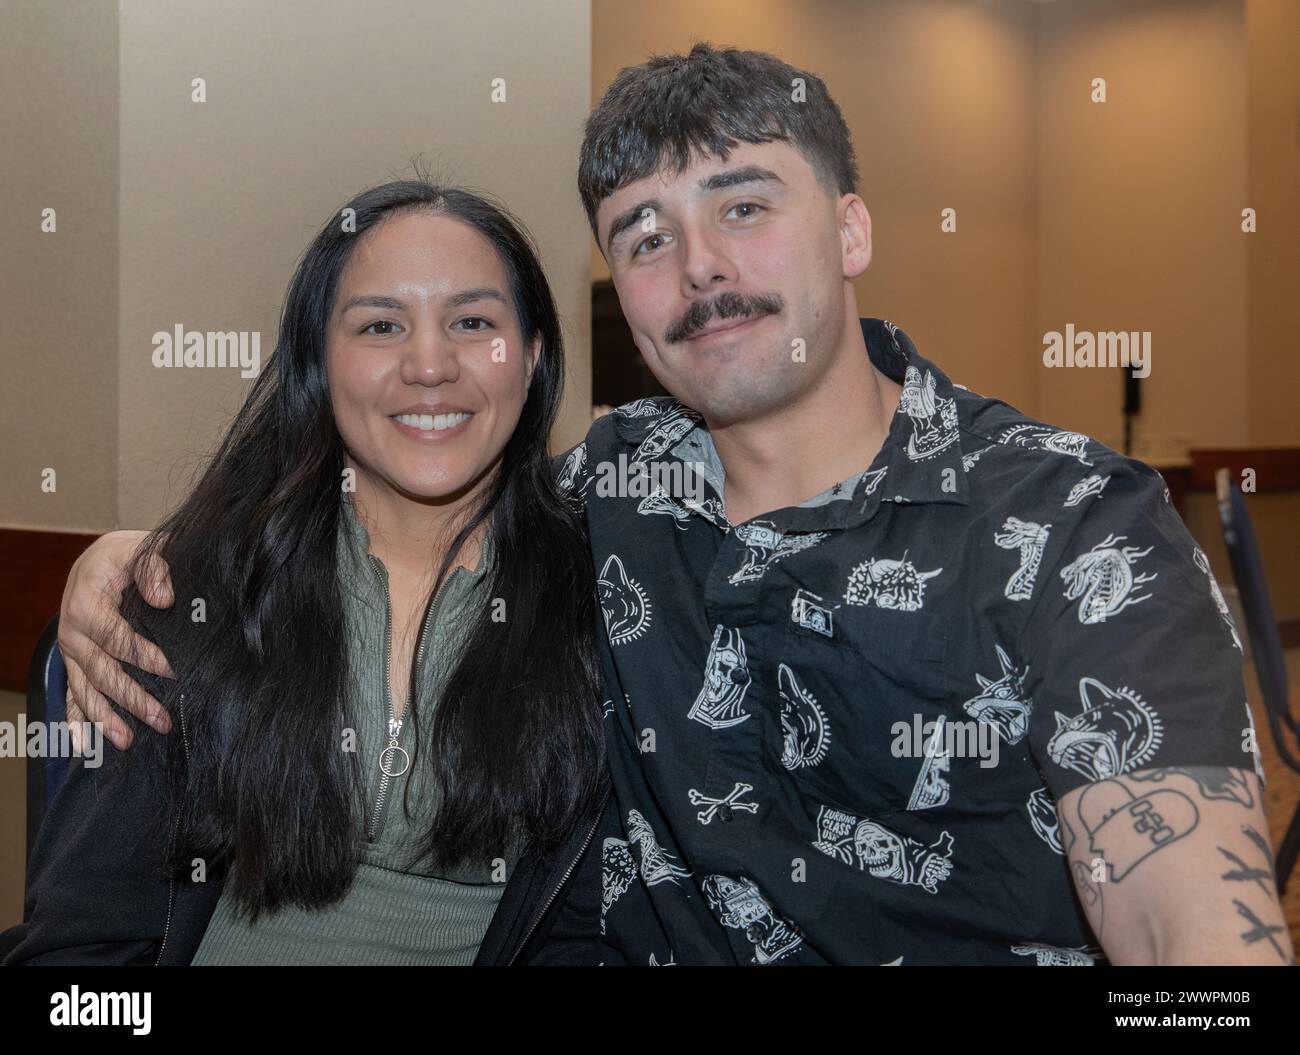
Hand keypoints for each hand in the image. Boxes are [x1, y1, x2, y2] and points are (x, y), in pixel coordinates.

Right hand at [60, 531, 174, 750]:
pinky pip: (71, 695)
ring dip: (106, 718)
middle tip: (163, 720)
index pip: (118, 638)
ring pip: (86, 690)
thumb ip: (154, 569)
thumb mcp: (139, 551)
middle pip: (103, 672)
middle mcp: (72, 633)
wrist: (98, 561)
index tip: (174, 673)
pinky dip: (76, 722)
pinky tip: (84, 747)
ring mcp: (71, 651)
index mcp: (86, 605)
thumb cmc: (124, 558)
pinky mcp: (74, 662)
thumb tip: (164, 598)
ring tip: (128, 741)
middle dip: (133, 699)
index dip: (146, 657)